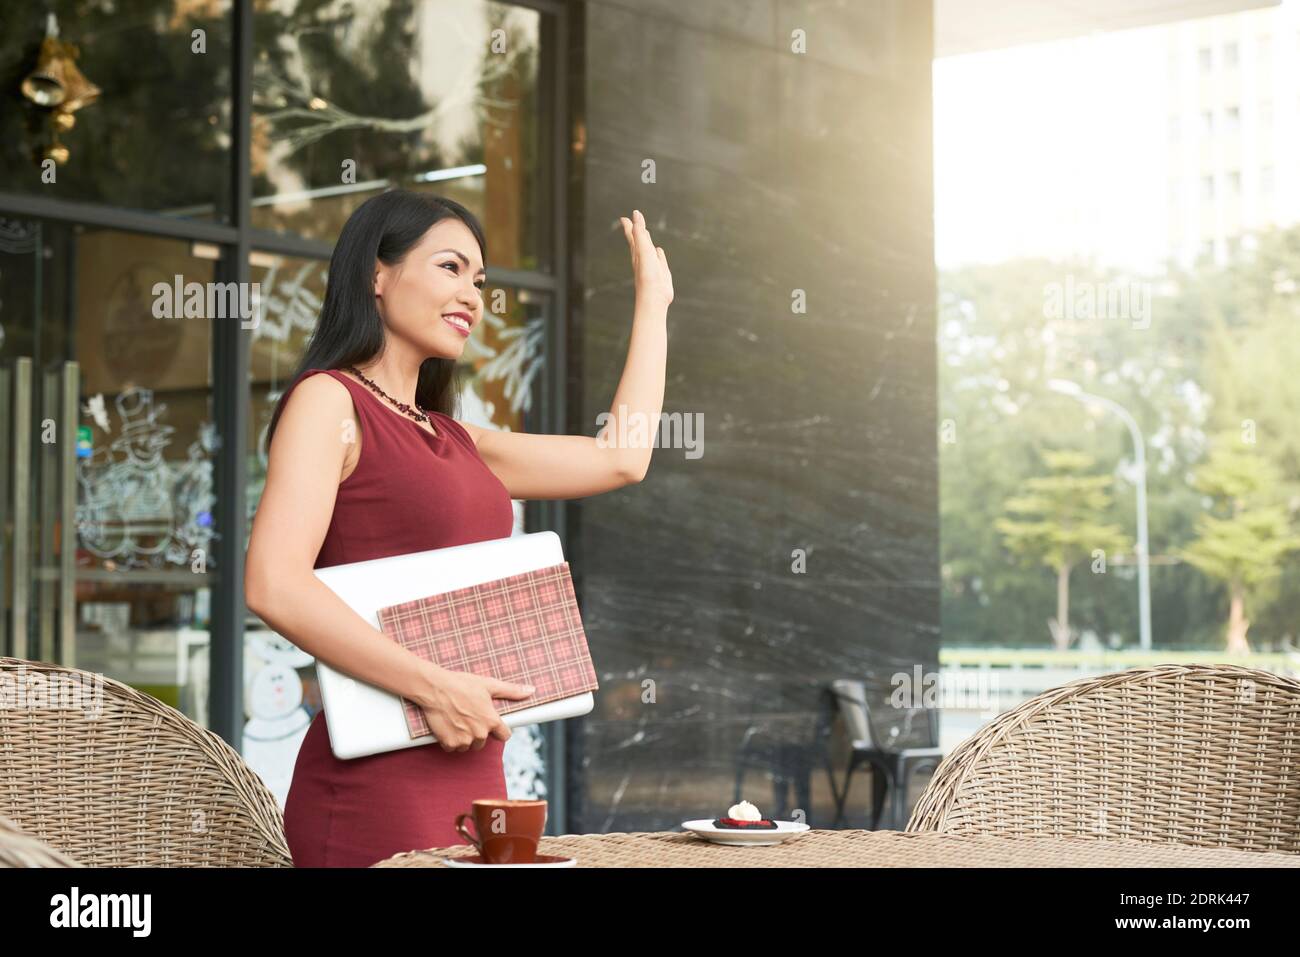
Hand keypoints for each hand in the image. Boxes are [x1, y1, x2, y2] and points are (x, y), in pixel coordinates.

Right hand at [414, 665, 534, 752]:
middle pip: (483, 741)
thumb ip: (511, 691)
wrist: (434, 688)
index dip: (498, 729)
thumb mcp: (488, 684)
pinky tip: (448, 725)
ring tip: (457, 719)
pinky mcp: (449, 743)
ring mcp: (464, 740)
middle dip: (478, 732)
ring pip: (468, 745)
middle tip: (468, 716)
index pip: (504, 735)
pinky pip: (453, 747)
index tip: (491, 723)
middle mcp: (479, 733)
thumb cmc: (461, 684)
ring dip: (464, 737)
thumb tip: (531, 691)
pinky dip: (450, 740)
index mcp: (491, 721)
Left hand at [620, 209, 672, 308]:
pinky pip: (659, 258)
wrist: (654, 297)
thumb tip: (635, 214)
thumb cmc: (648, 274)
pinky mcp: (661, 271)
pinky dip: (658, 253)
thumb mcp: (643, 249)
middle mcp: (643, 257)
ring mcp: (652, 264)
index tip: (624, 218)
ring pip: (649, 248)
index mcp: (637, 252)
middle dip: (636, 230)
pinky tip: (658, 251)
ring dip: (647, 241)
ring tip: (645, 233)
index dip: (629, 225)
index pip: (632, 235)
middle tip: (633, 221)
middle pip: (638, 240)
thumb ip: (639, 232)